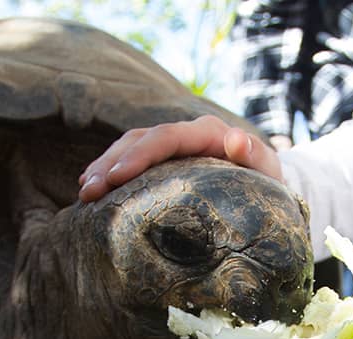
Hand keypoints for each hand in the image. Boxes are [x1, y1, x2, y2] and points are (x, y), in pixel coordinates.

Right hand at [77, 115, 281, 201]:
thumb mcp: (268, 173)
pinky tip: (90, 186)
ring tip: (84, 192)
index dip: (139, 156)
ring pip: (129, 146)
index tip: (116, 178)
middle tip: (88, 191)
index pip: (166, 138)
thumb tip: (237, 140)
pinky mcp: (162, 159)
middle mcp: (186, 133)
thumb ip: (256, 157)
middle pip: (140, 140)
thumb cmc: (268, 184)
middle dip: (111, 164)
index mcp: (207, 132)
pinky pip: (129, 157)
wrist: (264, 186)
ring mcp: (172, 145)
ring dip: (103, 166)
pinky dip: (109, 169)